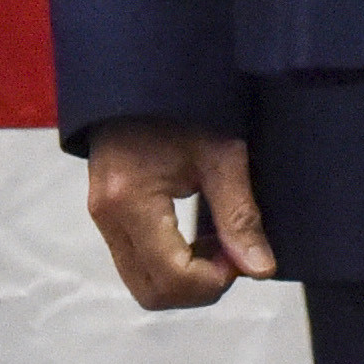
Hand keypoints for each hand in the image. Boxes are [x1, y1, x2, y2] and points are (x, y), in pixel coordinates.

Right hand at [83, 119, 275, 312]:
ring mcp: (102, 218)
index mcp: (131, 202)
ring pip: (142, 283)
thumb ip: (240, 215)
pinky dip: (170, 264)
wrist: (142, 71)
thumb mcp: (220, 154)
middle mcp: (108, 217)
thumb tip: (261, 270)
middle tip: (231, 254)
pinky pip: (136, 263)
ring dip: (185, 279)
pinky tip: (197, 236)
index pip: (172, 278)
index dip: (214, 281)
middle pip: (152, 293)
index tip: (240, 255)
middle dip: (199, 288)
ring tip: (217, 243)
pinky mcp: (107, 214)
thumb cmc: (183, 103)